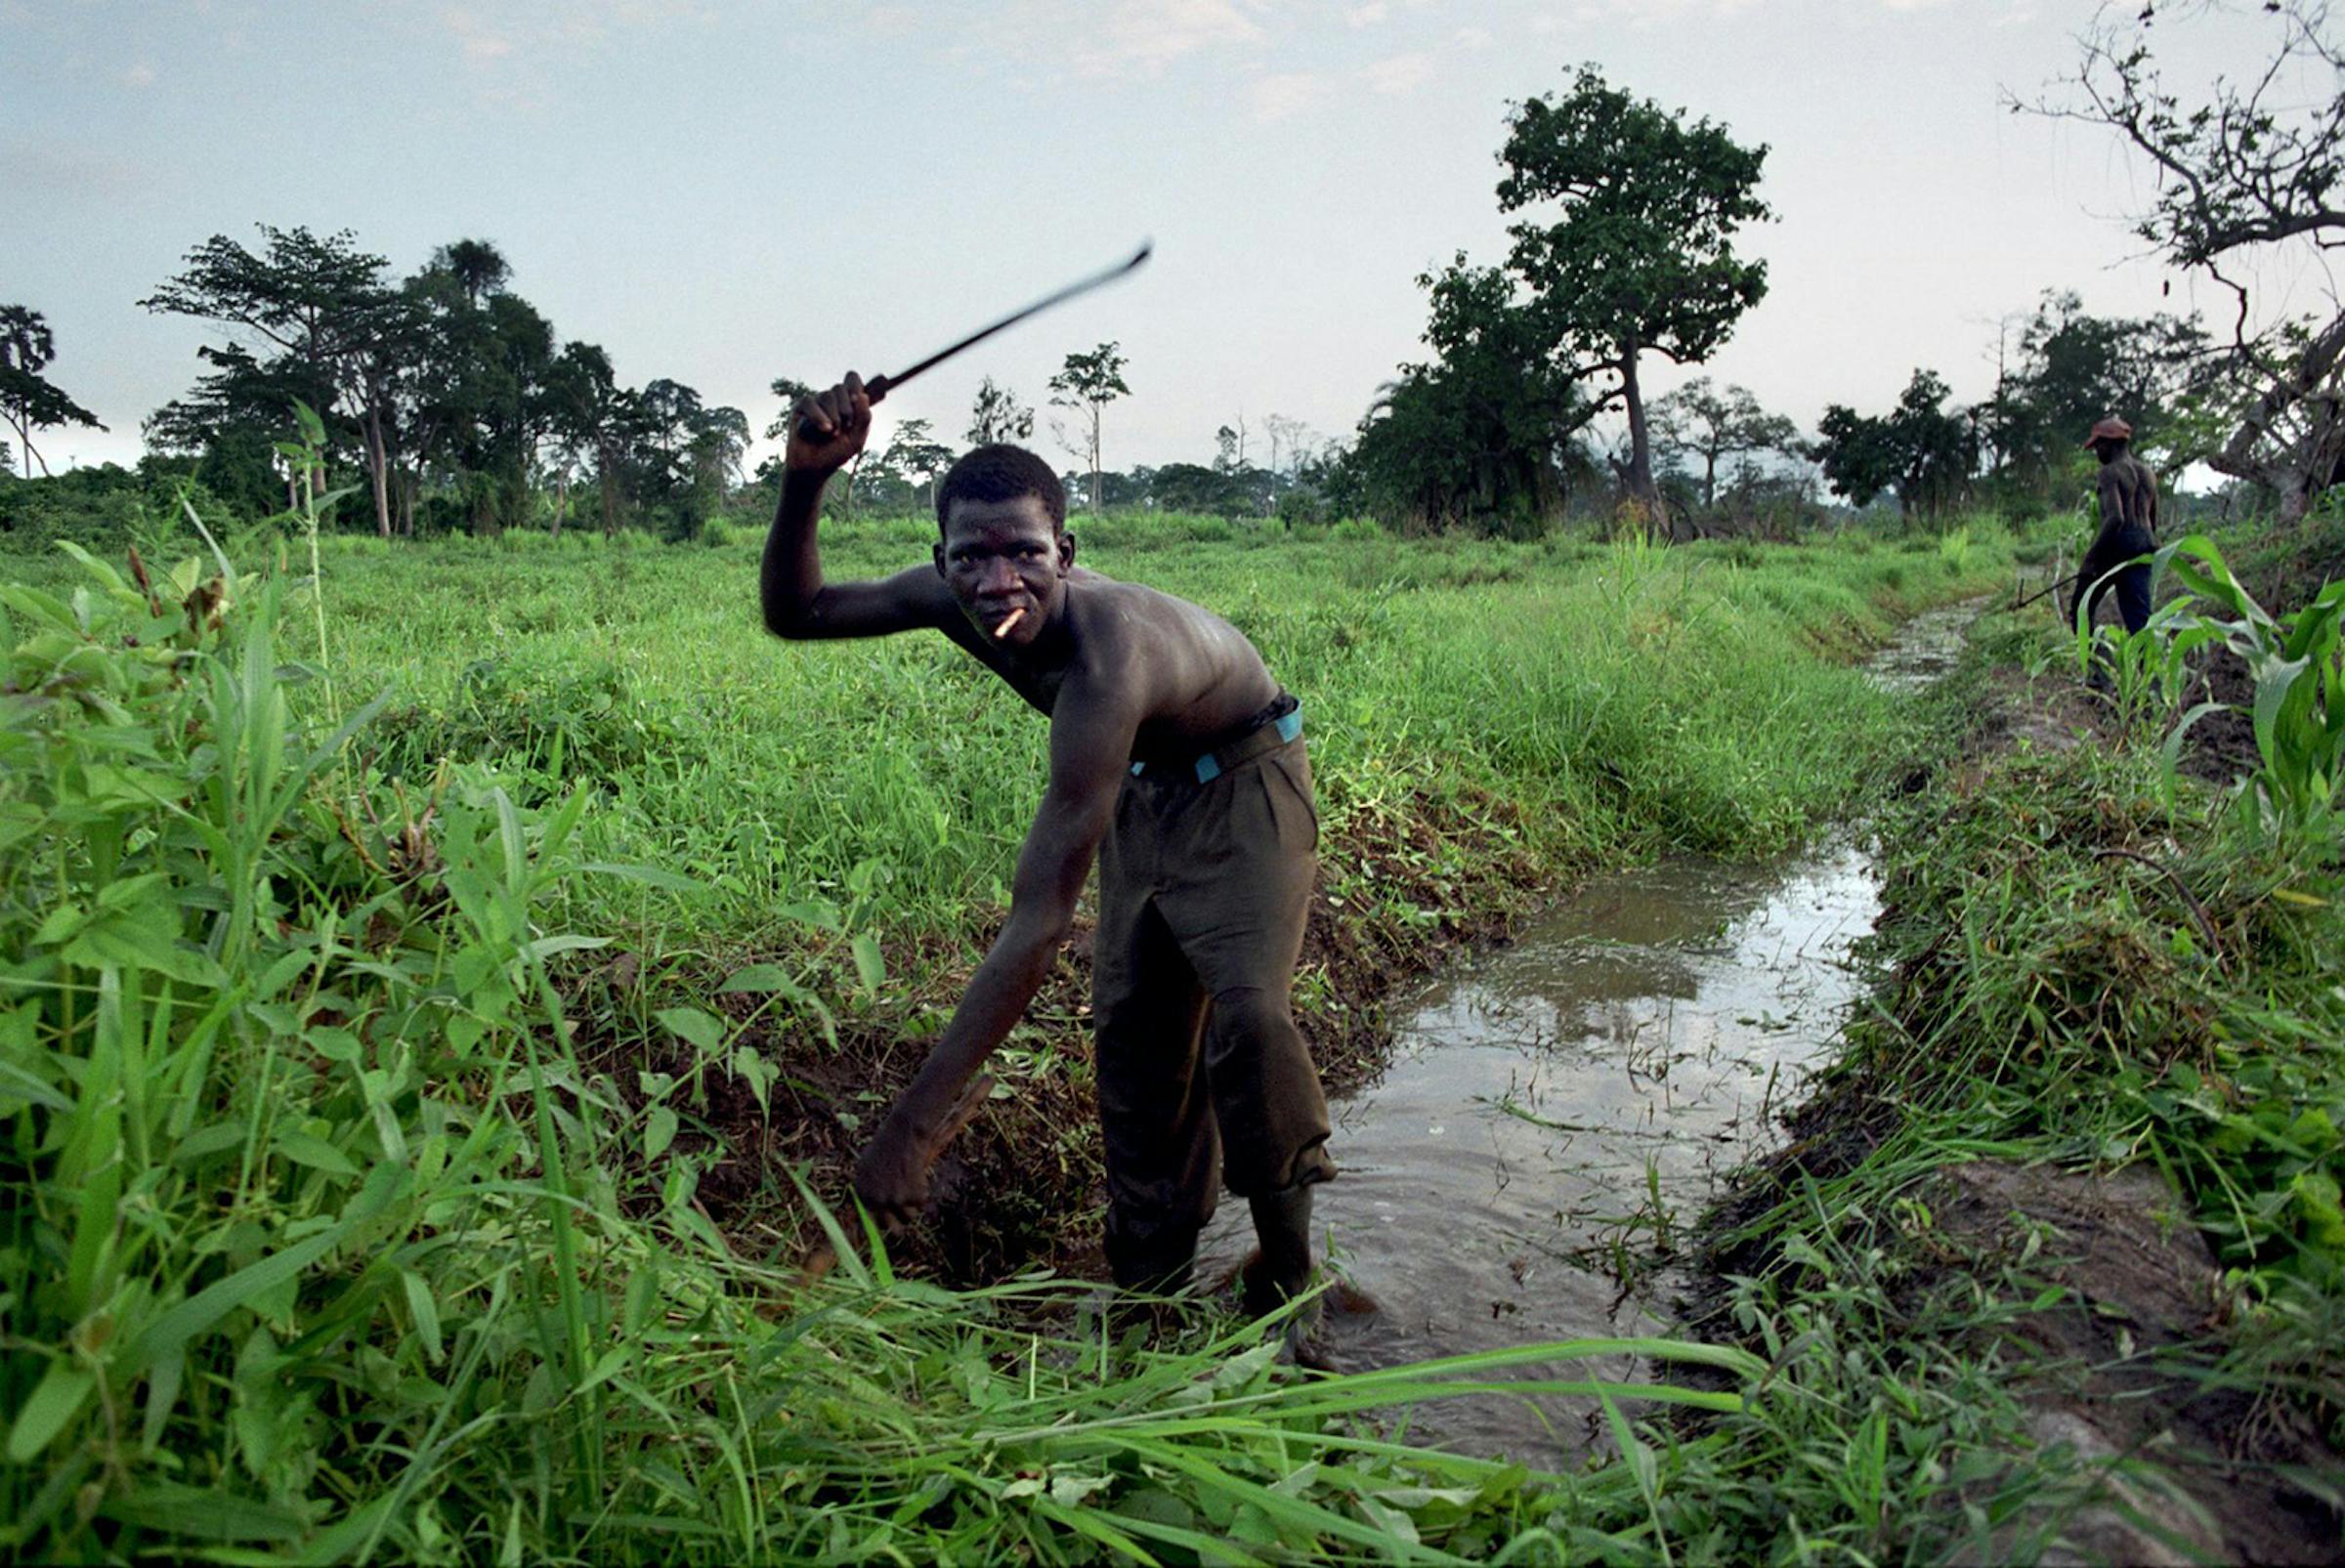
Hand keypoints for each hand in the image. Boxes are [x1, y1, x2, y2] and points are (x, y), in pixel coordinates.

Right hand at [787, 373, 872, 475]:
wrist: (815, 469)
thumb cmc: (836, 453)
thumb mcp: (857, 438)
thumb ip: (864, 418)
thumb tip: (863, 395)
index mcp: (847, 403)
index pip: (852, 380)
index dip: (855, 385)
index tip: (857, 399)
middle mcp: (830, 400)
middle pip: (840, 388)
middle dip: (846, 408)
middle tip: (846, 426)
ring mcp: (815, 403)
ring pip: (826, 395)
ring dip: (833, 416)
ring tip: (833, 434)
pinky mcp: (800, 409)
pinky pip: (809, 402)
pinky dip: (818, 416)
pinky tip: (824, 430)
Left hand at [851, 1114, 932, 1230]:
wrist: (905, 1133)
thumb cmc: (887, 1146)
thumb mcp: (867, 1167)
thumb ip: (868, 1190)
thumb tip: (873, 1216)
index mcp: (862, 1193)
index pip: (869, 1222)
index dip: (881, 1224)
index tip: (889, 1225)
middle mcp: (876, 1200)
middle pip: (891, 1228)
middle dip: (900, 1225)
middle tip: (905, 1216)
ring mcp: (895, 1199)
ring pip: (909, 1216)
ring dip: (913, 1205)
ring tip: (912, 1182)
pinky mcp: (913, 1196)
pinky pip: (922, 1203)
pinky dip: (923, 1192)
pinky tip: (918, 1175)